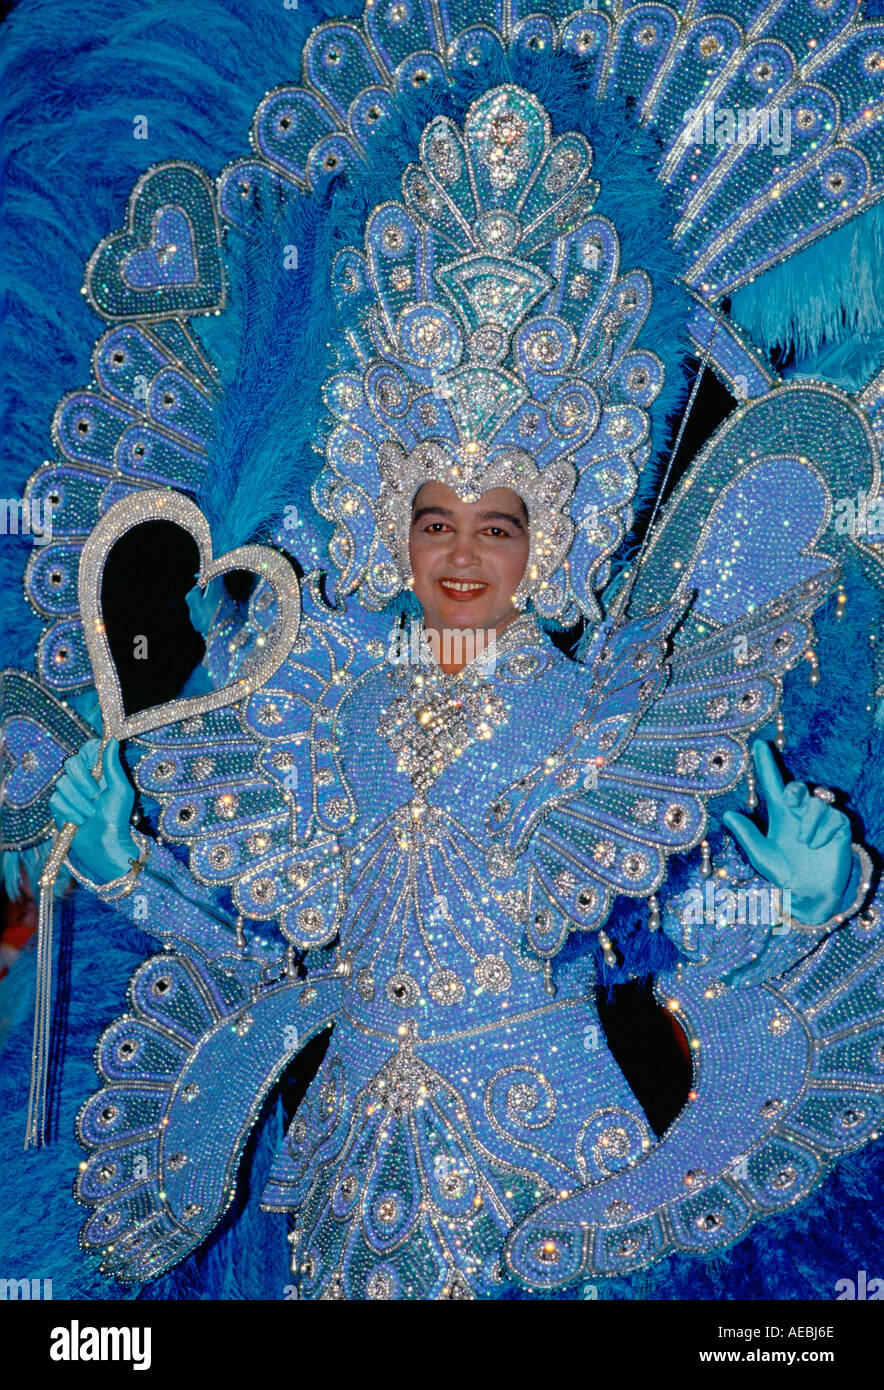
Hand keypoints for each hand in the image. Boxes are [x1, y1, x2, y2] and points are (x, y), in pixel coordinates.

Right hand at [49, 737, 138, 883]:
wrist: (104, 842)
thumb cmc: (117, 816)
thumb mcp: (120, 790)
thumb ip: (113, 765)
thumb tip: (111, 740)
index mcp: (100, 770)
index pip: (89, 748)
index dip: (90, 753)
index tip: (97, 766)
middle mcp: (83, 777)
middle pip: (71, 762)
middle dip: (83, 781)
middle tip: (95, 795)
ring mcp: (69, 791)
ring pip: (62, 783)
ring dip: (79, 802)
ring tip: (91, 813)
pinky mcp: (58, 805)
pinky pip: (56, 800)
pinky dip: (70, 812)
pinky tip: (80, 820)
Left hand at [723, 741, 854, 926]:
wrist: (810, 895)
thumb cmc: (785, 874)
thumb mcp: (762, 855)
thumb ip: (747, 835)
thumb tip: (727, 816)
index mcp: (781, 815)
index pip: (773, 784)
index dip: (766, 764)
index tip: (758, 745)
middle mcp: (800, 813)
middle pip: (797, 787)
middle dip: (793, 790)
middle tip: (787, 804)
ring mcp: (821, 820)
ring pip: (817, 800)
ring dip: (808, 821)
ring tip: (803, 842)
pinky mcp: (839, 827)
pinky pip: (833, 816)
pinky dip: (821, 831)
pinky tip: (816, 846)